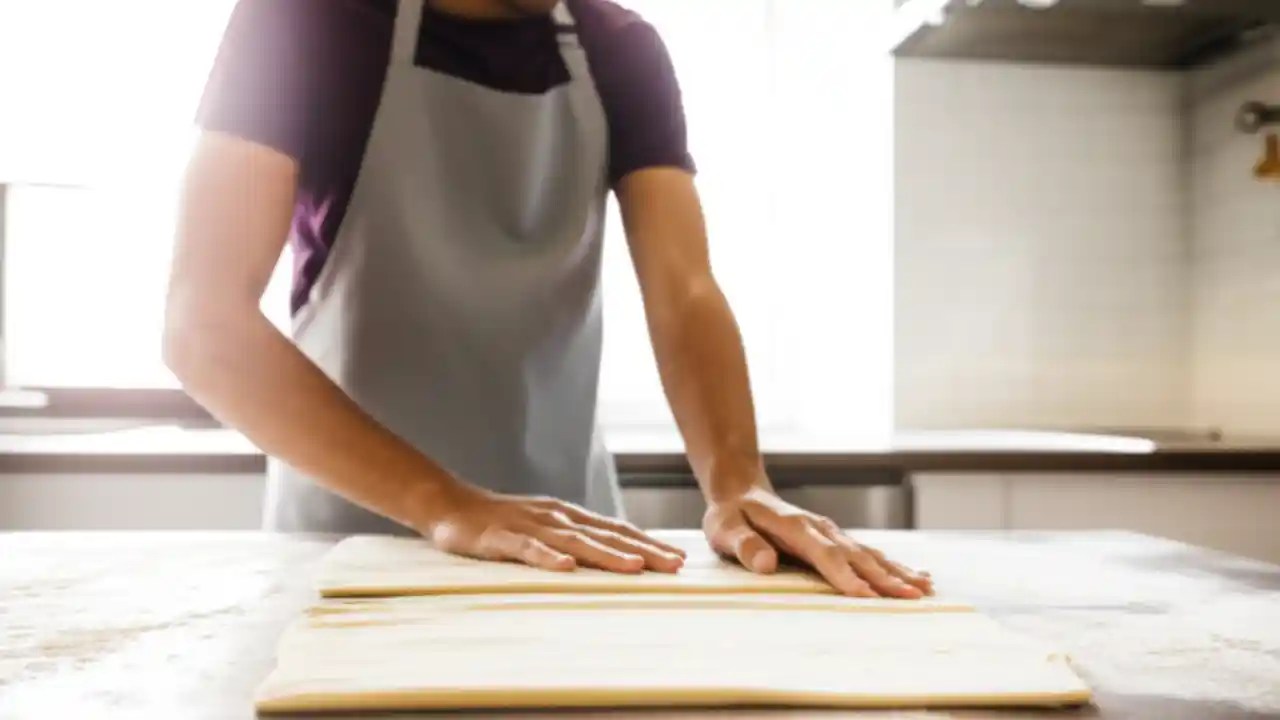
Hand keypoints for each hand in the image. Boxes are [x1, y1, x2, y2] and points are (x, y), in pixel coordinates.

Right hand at [424, 486, 686, 573]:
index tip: (679, 558)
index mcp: (569, 517)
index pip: (616, 530)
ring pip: (575, 542)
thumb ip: (575, 539)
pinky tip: (567, 568)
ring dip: (607, 555)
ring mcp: (530, 527)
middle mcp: (557, 518)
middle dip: (643, 551)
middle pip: (606, 536)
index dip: (648, 543)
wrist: (451, 506)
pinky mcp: (502, 538)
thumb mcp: (544, 529)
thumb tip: (613, 556)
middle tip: (675, 566)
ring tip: (635, 567)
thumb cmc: (501, 522)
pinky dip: (548, 558)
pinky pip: (528, 550)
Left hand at [703, 486, 932, 598]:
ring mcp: (831, 532)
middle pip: (857, 555)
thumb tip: (766, 563)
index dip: (846, 576)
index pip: (824, 555)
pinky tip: (918, 577)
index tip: (868, 596)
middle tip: (913, 597)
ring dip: (898, 572)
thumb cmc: (731, 516)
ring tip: (926, 590)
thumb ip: (745, 545)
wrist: (741, 491)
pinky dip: (894, 566)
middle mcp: (820, 528)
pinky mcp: (836, 539)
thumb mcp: (725, 529)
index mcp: (794, 527)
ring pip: (869, 553)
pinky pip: (869, 553)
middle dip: (885, 577)